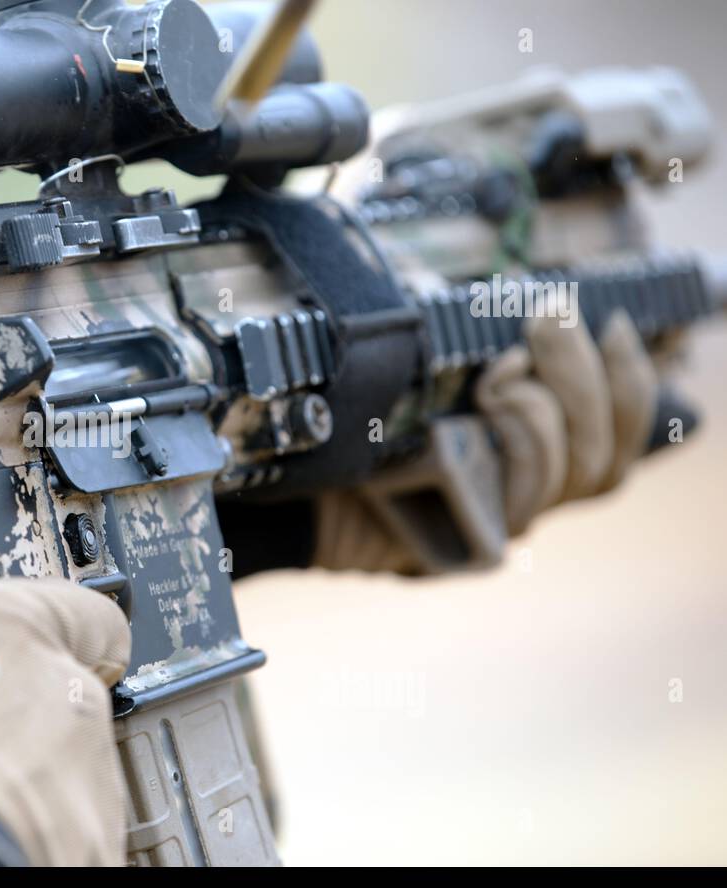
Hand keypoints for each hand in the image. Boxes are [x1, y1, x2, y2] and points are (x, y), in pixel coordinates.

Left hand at [314, 306, 658, 570]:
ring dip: (553, 398)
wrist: (299, 484)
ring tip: (506, 358)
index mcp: (534, 464)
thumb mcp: (431, 382)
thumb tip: (534, 307)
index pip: (619, 442)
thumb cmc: (364, 429)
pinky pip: (530, 486)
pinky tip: (495, 391)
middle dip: (586, 373)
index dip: (633, 386)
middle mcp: (529, 500)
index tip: (619, 326)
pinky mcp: (478, 536)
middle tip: (549, 314)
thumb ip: (486, 359)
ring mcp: (505, 521)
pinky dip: (525, 429)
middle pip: (603, 455)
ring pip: (576, 469)